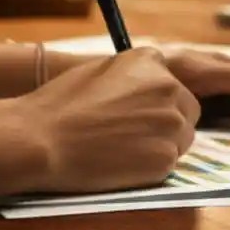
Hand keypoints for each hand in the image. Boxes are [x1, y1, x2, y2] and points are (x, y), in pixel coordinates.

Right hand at [0, 48, 199, 197]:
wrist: (41, 140)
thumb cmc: (61, 104)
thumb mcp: (101, 69)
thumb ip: (134, 72)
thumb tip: (152, 80)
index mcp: (152, 62)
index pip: (174, 84)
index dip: (158, 101)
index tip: (136, 112)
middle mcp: (170, 88)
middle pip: (187, 111)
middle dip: (167, 122)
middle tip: (132, 135)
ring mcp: (171, 124)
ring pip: (181, 139)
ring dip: (161, 145)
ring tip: (123, 149)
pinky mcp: (165, 158)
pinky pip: (169, 164)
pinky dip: (151, 167)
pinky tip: (122, 165)